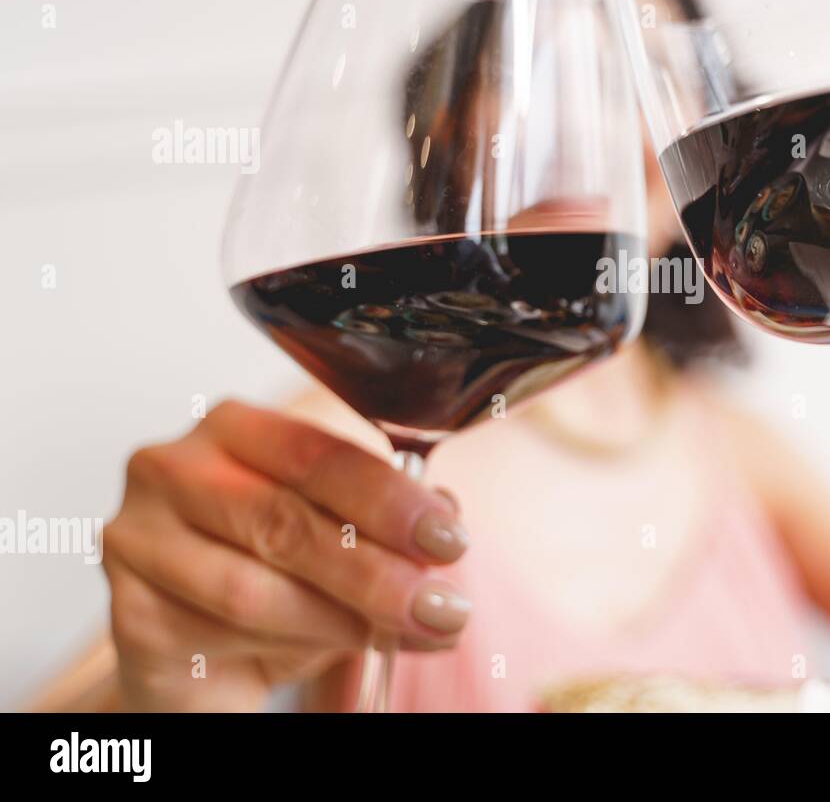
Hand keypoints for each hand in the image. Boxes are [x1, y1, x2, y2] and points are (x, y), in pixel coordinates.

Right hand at [104, 401, 468, 710]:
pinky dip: (293, 650)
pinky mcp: (130, 614)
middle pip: (284, 518)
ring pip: (254, 588)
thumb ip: (391, 521)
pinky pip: (223, 638)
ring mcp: (138, 539)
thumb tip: (447, 519)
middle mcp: (172, 468)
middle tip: (441, 606)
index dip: (389, 498)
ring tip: (404, 633)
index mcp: (235, 427)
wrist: (207, 651)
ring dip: (343, 618)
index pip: (316, 453)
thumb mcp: (345, 535)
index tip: (449, 538)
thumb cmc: (279, 574)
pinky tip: (331, 651)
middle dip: (376, 568)